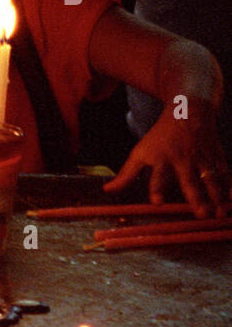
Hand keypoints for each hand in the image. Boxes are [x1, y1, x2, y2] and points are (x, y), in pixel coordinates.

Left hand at [104, 102, 228, 216]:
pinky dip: (228, 187)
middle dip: (196, 197)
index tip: (157, 202)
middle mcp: (183, 160)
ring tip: (219, 215)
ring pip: (211, 179)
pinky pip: (224, 173)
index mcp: (162, 159)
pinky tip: (230, 202)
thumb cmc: (160, 138)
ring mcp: (202, 158)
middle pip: (190, 180)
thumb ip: (126, 175)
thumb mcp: (140, 153)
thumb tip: (106, 191)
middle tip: (201, 214)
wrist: (188, 111)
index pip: (157, 176)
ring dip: (217, 197)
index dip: (156, 189)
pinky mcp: (216, 156)